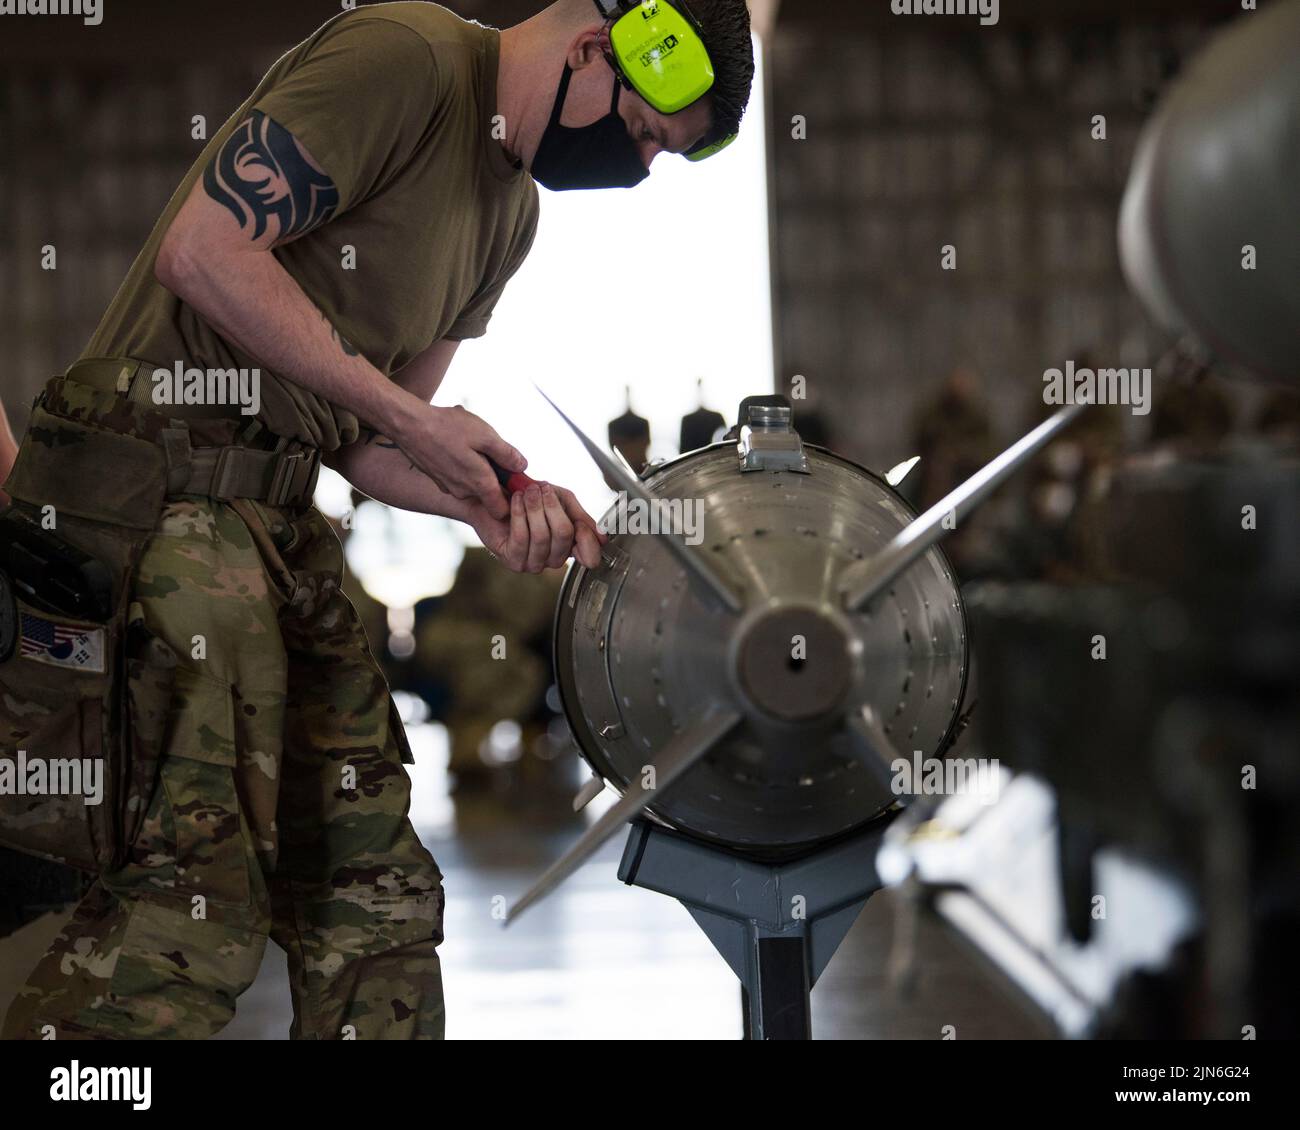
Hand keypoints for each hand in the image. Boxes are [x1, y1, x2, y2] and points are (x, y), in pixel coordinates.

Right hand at [393, 403, 525, 520]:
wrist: (409, 425)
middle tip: (495, 453)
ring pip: (473, 484)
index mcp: (479, 484)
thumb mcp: (486, 435)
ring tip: (472, 444)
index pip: (502, 510)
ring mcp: (449, 487)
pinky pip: (459, 477)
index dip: (512, 498)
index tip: (516, 480)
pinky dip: (463, 465)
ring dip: (478, 468)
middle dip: (495, 477)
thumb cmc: (448, 427)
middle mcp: (463, 492)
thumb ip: (507, 454)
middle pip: (488, 495)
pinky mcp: (438, 480)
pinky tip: (457, 445)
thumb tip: (522, 466)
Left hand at [468, 482, 605, 572]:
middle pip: (564, 535)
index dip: (587, 537)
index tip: (577, 516)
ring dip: (534, 508)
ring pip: (542, 536)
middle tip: (542, 489)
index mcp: (570, 545)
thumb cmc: (530, 496)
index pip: (590, 556)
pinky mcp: (513, 560)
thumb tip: (603, 539)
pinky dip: (520, 515)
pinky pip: (522, 539)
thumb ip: (581, 517)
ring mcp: (534, 562)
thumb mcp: (562, 500)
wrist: (495, 493)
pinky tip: (517, 501)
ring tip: (527, 492)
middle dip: (552, 507)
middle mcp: (554, 558)